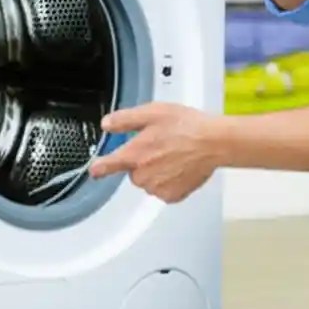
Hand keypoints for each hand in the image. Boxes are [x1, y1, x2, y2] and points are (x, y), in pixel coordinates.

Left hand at [88, 103, 223, 203]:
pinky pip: (164, 190)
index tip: (95, 170)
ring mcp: (157, 188)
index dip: (99, 167)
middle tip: (161, 146)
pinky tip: (180, 167)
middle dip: (143, 161)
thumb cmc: (186, 126)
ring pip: (149, 181)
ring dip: (157, 171)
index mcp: (135, 154)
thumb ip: (125, 119)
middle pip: (133, 172)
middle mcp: (143, 174)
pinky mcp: (172, 196)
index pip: (106, 165)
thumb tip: (107, 124)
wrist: (213, 143)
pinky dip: (170, 181)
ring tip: (174, 155)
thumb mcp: (153, 112)